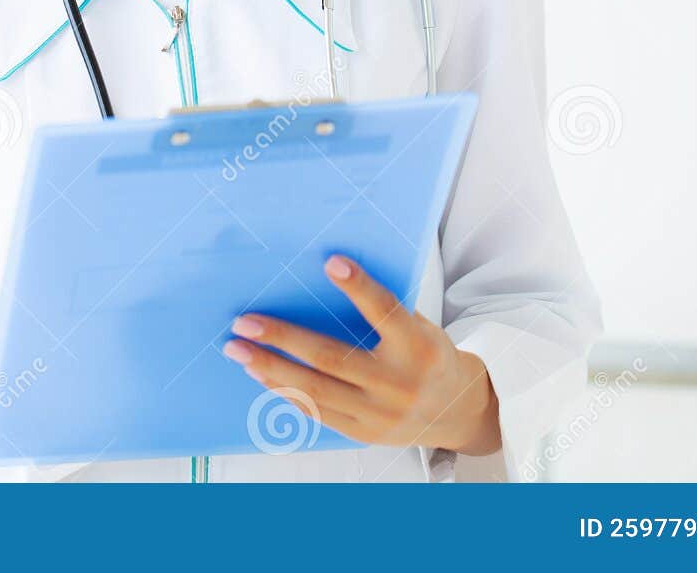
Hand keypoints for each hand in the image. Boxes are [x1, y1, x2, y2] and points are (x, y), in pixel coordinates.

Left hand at [222, 254, 501, 453]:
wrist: (457, 411)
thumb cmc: (428, 354)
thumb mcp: (419, 326)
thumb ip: (381, 311)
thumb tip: (326, 274)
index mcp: (417, 346)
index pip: (386, 311)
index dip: (360, 287)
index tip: (331, 262)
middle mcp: (399, 383)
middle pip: (332, 358)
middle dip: (283, 339)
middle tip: (244, 322)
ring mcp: (381, 414)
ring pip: (316, 390)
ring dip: (271, 368)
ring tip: (238, 350)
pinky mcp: (365, 434)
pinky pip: (317, 412)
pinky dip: (286, 392)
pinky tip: (261, 374)